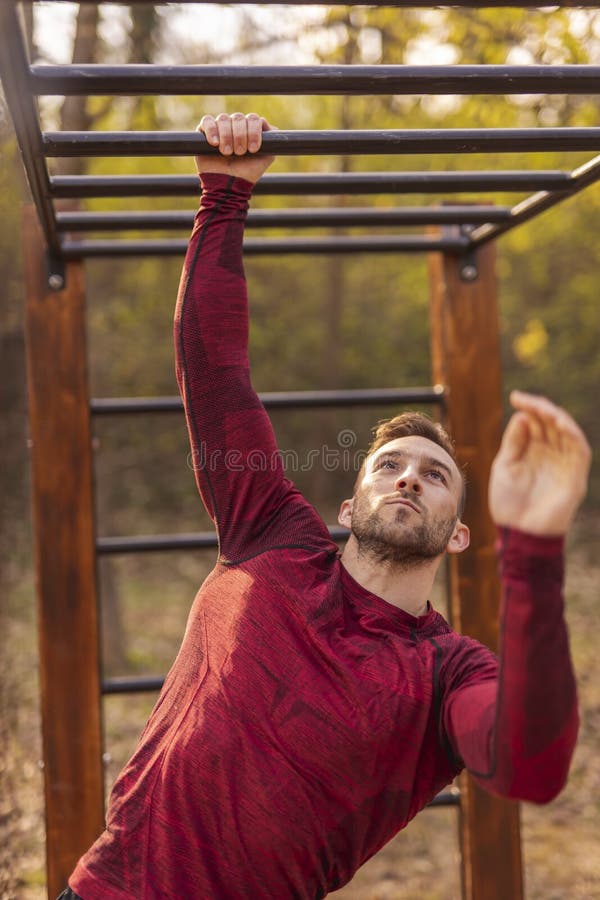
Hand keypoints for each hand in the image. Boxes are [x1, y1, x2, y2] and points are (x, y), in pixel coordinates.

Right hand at [195, 112, 275, 183]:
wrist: (228, 186)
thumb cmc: (247, 173)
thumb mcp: (266, 158)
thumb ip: (271, 142)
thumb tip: (272, 128)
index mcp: (249, 130)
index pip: (253, 118)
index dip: (254, 132)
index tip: (253, 149)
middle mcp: (235, 126)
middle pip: (239, 117)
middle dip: (241, 135)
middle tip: (240, 153)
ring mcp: (220, 129)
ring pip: (223, 118)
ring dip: (227, 136)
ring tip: (227, 153)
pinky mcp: (204, 133)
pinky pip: (207, 121)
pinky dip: (212, 130)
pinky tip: (215, 144)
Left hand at [489, 390, 590, 535]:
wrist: (519, 534)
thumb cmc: (508, 504)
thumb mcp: (505, 466)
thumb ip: (514, 442)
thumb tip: (523, 415)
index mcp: (534, 452)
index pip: (537, 423)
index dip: (530, 408)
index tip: (516, 397)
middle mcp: (551, 455)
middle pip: (552, 424)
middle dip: (541, 409)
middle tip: (525, 399)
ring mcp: (564, 465)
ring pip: (567, 433)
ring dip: (557, 417)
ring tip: (541, 408)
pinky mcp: (575, 477)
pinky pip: (579, 450)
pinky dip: (572, 434)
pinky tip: (559, 423)